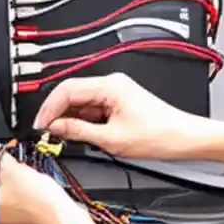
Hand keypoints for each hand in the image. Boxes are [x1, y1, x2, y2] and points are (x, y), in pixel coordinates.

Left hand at [0, 146, 80, 223]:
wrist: (58, 220)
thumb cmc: (35, 200)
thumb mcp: (12, 167)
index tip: (11, 165)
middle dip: (2, 182)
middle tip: (20, 179)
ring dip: (10, 194)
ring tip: (26, 190)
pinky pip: (9, 214)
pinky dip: (16, 207)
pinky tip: (28, 202)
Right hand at [32, 73, 209, 158]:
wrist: (183, 138)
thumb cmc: (158, 135)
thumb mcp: (111, 139)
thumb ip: (79, 131)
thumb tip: (57, 127)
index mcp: (110, 86)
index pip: (67, 90)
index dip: (49, 108)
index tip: (40, 124)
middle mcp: (112, 84)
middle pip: (72, 93)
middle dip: (57, 112)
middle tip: (45, 131)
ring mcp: (116, 93)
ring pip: (82, 102)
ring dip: (70, 118)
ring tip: (62, 136)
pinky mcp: (119, 102)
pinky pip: (93, 108)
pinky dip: (83, 120)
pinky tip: (79, 134)